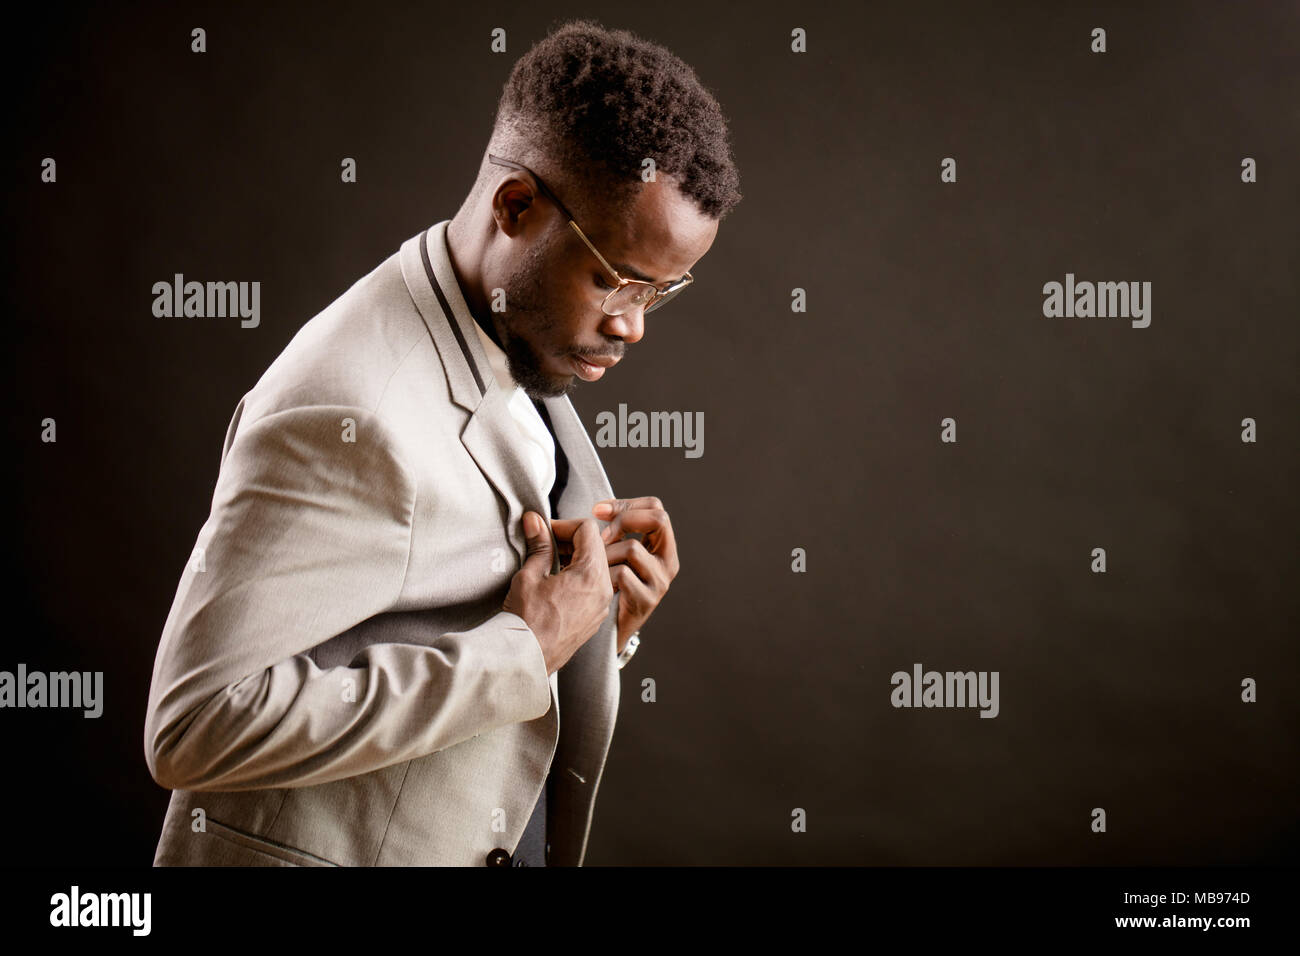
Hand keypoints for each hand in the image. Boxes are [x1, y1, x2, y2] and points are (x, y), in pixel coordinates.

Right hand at [502, 512, 613, 674]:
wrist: (525, 660)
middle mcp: (604, 590)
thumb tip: (535, 521)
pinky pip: (594, 588)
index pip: (588, 531)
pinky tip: (555, 583)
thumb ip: (538, 545)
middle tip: (544, 544)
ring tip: (547, 563)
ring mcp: (601, 607)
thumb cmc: (526, 621)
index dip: (564, 525)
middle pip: (596, 548)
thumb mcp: (529, 576)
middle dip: (570, 540)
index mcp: (591, 575)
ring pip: (596, 568)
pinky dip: (578, 577)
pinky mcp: (594, 619)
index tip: (544, 530)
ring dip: (574, 558)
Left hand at [591, 496, 679, 652]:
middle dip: (624, 520)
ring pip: (633, 548)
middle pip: (658, 520)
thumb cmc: (607, 585)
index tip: (597, 511)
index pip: (656, 508)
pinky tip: (594, 583)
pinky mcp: (646, 601)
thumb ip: (615, 530)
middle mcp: (668, 562)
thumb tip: (598, 509)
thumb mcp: (617, 552)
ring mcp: (660, 583)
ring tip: (592, 565)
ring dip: (605, 553)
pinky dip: (603, 575)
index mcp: (663, 546)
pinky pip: (622, 575)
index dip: (626, 504)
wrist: (608, 630)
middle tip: (600, 534)